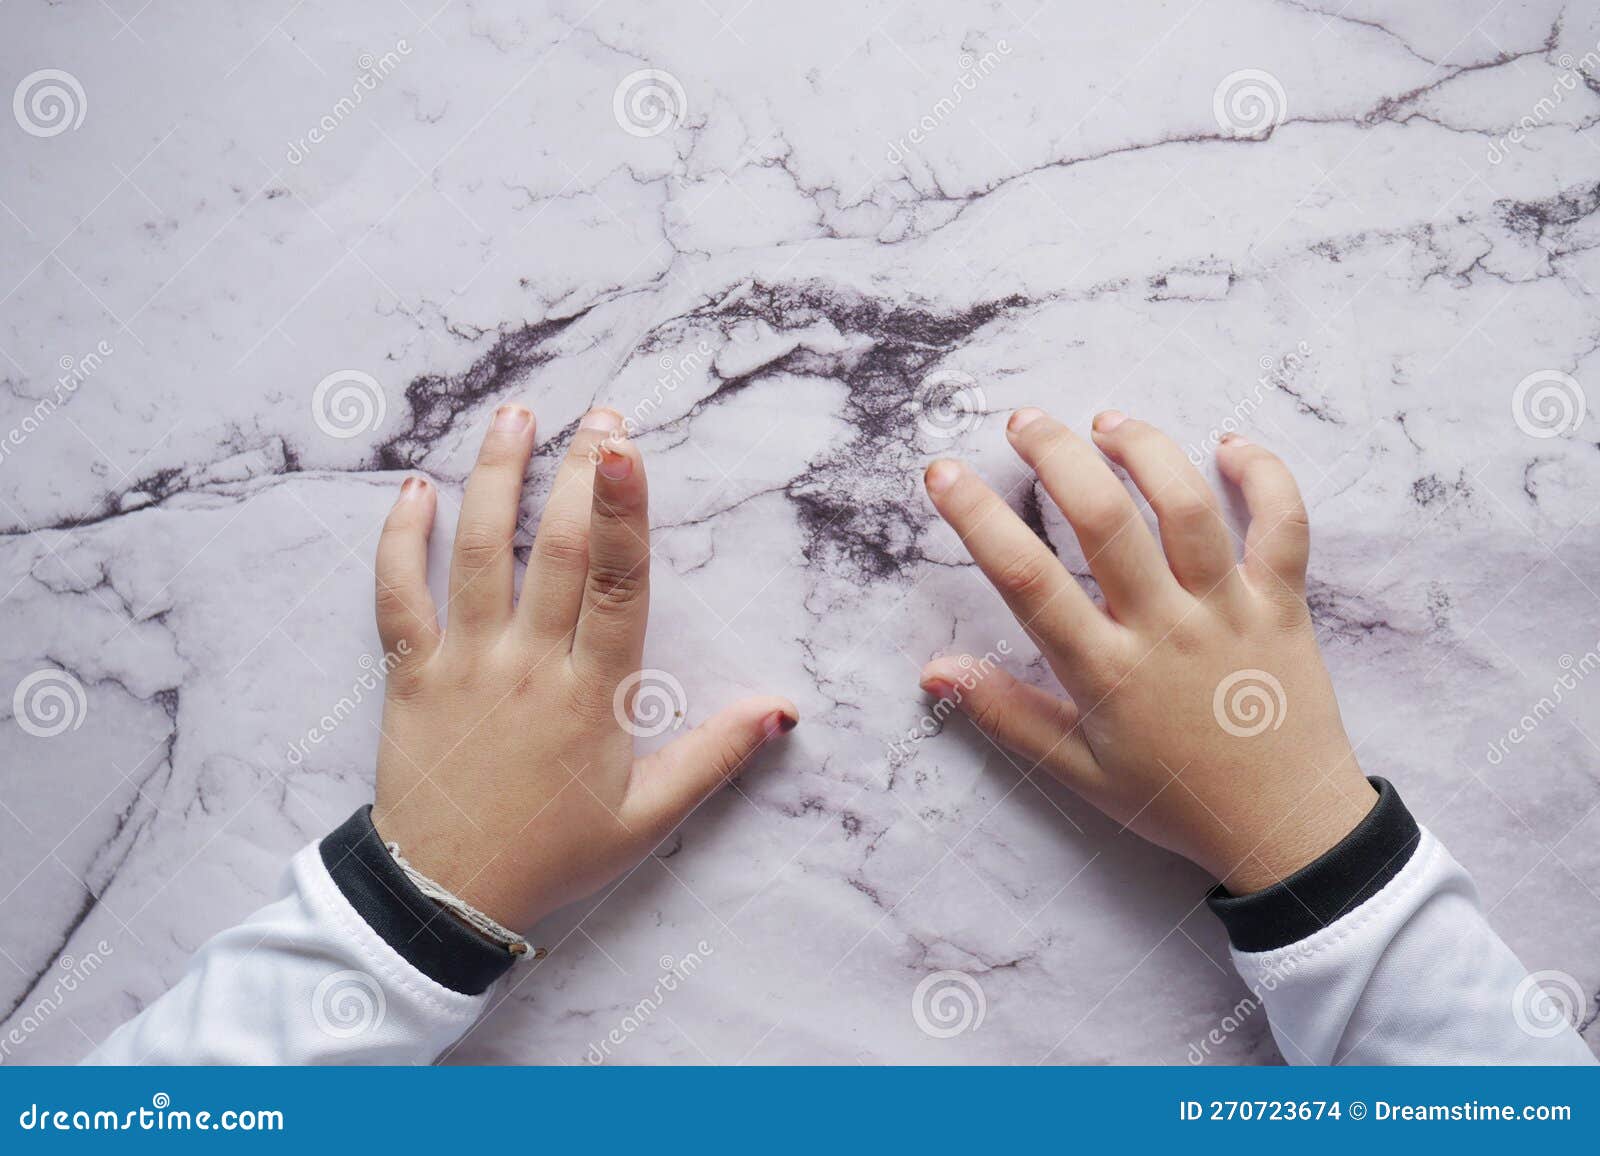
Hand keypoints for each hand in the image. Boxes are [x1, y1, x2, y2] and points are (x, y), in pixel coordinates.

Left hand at [368, 405, 797, 930]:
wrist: (445, 898)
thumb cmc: (553, 853)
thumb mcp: (646, 817)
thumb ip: (714, 756)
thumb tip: (783, 709)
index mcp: (592, 693)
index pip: (615, 585)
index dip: (622, 512)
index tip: (626, 447)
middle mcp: (528, 664)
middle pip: (554, 549)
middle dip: (576, 472)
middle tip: (598, 412)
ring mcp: (464, 663)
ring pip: (477, 553)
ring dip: (494, 478)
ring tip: (515, 416)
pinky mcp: (410, 673)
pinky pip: (397, 596)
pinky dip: (400, 540)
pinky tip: (413, 488)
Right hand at [920, 409, 1374, 893]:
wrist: (1286, 831)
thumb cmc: (1176, 799)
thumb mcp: (1078, 771)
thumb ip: (1006, 715)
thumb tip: (933, 671)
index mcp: (1107, 671)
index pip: (1026, 579)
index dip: (977, 517)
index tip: (944, 474)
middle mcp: (1165, 629)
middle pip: (1104, 520)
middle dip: (1056, 455)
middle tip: (1024, 421)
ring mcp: (1230, 611)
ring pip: (1187, 506)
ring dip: (1143, 449)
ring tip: (1106, 422)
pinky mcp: (1284, 604)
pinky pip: (1284, 525)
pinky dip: (1263, 475)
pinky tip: (1228, 446)